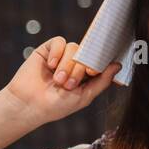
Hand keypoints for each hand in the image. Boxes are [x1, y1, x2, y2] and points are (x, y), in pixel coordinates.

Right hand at [1, 37, 120, 126]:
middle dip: (79, 70)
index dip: (98, 63)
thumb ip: (102, 82)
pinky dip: (57, 53)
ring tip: (58, 80)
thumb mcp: (84, 96)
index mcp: (86, 76)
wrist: (29, 104)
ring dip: (67, 65)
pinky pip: (59, 42)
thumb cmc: (56, 106)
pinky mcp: (48, 50)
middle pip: (87, 54)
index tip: (93, 72)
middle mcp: (75, 64)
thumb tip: (118, 66)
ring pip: (74, 48)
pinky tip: (50, 66)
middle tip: (68, 85)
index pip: (99, 61)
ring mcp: (62, 56)